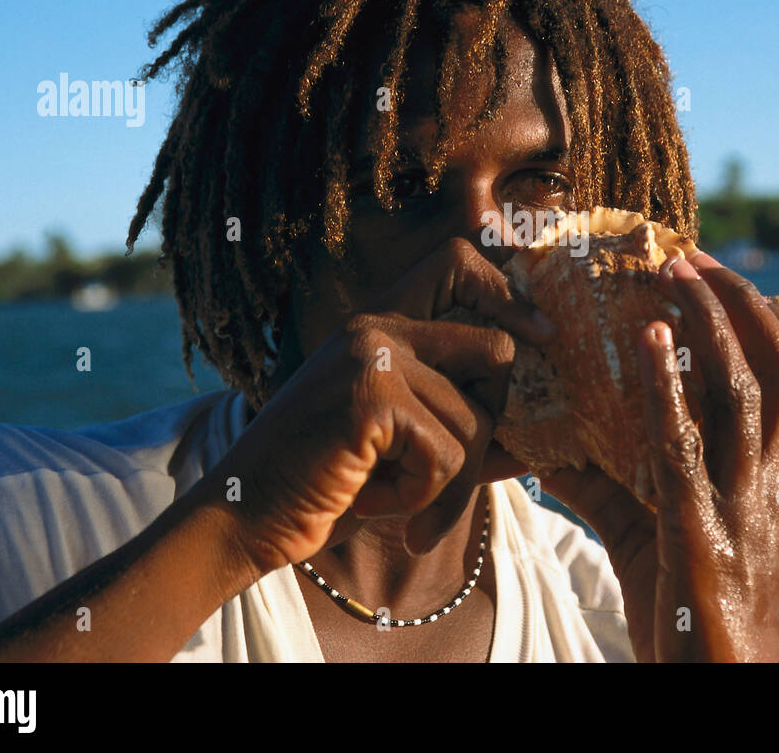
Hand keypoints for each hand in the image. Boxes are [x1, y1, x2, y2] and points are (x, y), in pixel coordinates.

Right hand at [211, 238, 553, 574]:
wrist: (240, 517)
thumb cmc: (322, 482)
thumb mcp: (392, 439)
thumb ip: (448, 417)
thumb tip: (532, 432)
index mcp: (378, 322)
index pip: (460, 261)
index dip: (507, 293)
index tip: (538, 334)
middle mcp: (376, 325)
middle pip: (497, 351)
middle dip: (490, 425)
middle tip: (443, 476)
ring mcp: (372, 355)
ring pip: (477, 421)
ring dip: (446, 481)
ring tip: (390, 493)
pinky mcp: (370, 396)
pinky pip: (447, 456)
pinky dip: (420, 497)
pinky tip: (371, 498)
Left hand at [543, 251, 778, 661]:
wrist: (726, 689)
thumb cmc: (694, 618)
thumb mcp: (651, 539)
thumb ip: (605, 487)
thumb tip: (544, 443)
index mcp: (775, 482)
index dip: (771, 324)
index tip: (725, 280)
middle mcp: (771, 484)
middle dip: (741, 303)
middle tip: (691, 258)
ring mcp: (741, 504)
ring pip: (746, 390)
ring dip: (712, 322)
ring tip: (675, 275)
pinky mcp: (699, 531)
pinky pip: (688, 443)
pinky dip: (670, 384)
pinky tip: (647, 341)